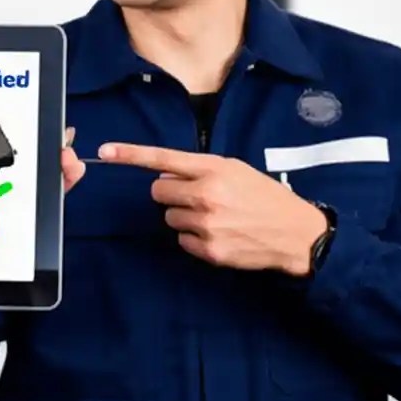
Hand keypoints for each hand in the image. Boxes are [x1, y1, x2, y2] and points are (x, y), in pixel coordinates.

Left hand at [98, 142, 327, 275]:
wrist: (295, 234)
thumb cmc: (264, 196)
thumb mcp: (235, 170)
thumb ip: (199, 169)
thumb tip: (165, 175)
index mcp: (213, 169)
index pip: (163, 159)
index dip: (130, 154)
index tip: (105, 151)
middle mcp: (205, 195)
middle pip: (158, 192)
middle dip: (171, 193)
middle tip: (197, 197)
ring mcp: (205, 224)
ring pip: (169, 217)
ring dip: (184, 216)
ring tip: (215, 217)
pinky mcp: (207, 250)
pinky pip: (182, 240)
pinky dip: (194, 237)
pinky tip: (219, 233)